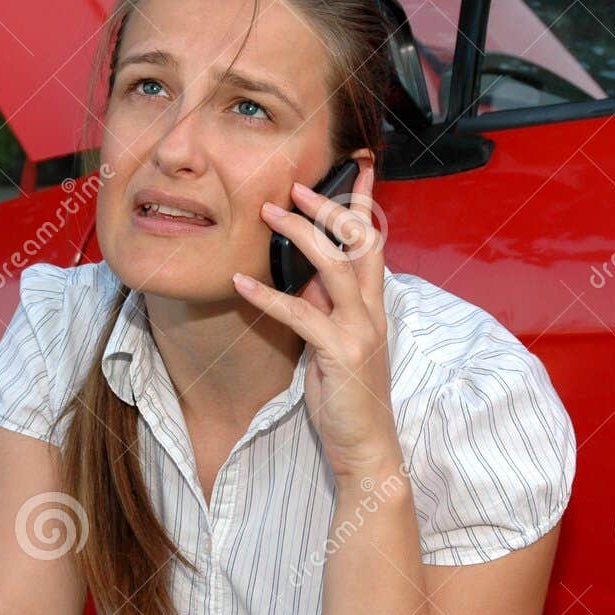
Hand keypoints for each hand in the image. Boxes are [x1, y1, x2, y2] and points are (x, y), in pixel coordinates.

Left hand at [232, 151, 401, 478]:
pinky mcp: (340, 354)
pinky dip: (269, 296)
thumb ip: (326, 307)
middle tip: (296, 183)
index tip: (361, 167)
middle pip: (358, 242)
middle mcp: (372, 311)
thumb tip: (302, 276)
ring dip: (300, 235)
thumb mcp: (336, 342)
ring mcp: (360, 330)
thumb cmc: (347, 396)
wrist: (366, 446)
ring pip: (335, 266)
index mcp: (374, 305)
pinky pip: (301, 313)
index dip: (366, 203)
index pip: (373, 242)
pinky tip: (241, 283)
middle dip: (329, 206)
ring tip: (269, 212)